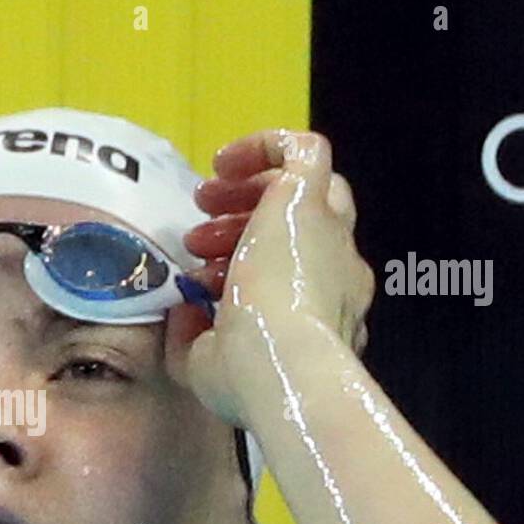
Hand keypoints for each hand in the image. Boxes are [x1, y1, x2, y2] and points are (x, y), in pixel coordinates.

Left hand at [167, 129, 373, 424]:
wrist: (283, 363)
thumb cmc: (250, 376)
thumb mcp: (205, 364)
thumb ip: (193, 339)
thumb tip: (184, 310)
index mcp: (321, 313)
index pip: (296, 273)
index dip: (244, 267)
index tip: (202, 278)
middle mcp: (339, 272)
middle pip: (306, 227)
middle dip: (247, 227)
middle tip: (199, 239)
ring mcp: (332, 236)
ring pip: (311, 189)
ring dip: (251, 193)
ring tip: (203, 201)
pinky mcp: (312, 200)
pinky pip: (305, 151)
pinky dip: (266, 147)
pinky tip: (224, 162)